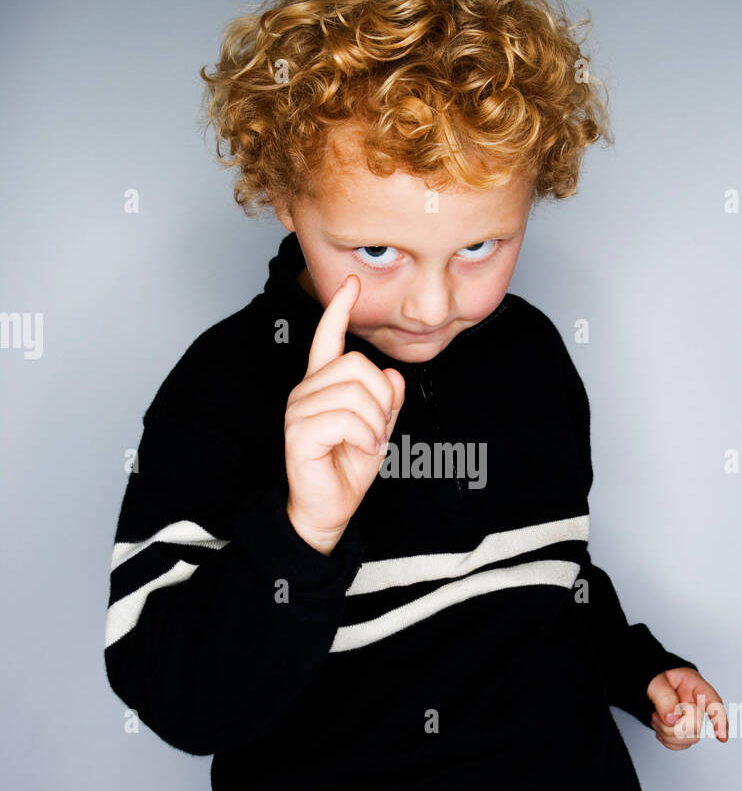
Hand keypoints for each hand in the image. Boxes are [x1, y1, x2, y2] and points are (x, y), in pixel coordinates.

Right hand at [283, 272, 404, 552]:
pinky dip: (365, 436)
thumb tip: (393, 376)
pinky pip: (345, 418)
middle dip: (382, 398)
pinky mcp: (298, 432)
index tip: (351, 282)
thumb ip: (386, 401)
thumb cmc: (347, 468)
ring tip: (369, 443)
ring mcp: (299, 409)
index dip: (339, 309)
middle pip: (356, 364)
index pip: (327, 338)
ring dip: (375, 422)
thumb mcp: (378, 429)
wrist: (329, 508)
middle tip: (379, 429)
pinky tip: (362, 449)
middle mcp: (306, 390)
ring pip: (355, 392)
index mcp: (323, 384)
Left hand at [646, 667, 727, 750]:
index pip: (713, 702)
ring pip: (690, 739)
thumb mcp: (654, 680)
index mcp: (693, 684)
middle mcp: (695, 702)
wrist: (643, 682)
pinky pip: (680, 744)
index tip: (722, 736)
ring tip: (656, 717)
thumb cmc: (652, 676)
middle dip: (674, 725)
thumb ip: (664, 697)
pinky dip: (666, 739)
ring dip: (667, 732)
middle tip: (656, 714)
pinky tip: (660, 726)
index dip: (719, 719)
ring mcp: (690, 717)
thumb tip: (673, 719)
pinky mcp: (682, 729)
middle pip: (697, 726)